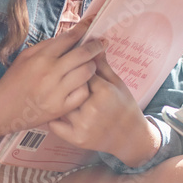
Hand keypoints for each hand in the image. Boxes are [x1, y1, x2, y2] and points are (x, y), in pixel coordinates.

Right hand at [0, 16, 100, 132]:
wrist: (2, 109)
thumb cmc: (14, 80)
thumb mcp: (25, 57)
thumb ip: (47, 46)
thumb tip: (71, 36)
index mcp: (41, 58)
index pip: (69, 38)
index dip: (84, 28)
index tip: (93, 23)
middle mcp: (50, 73)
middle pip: (83, 54)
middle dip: (96, 46)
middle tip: (102, 43)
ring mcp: (57, 91)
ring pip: (87, 72)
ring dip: (92, 66)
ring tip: (91, 64)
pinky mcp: (61, 107)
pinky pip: (84, 92)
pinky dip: (85, 86)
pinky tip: (83, 84)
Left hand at [49, 51, 158, 165]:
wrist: (130, 137)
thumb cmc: (125, 107)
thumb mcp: (118, 84)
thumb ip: (102, 66)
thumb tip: (93, 44)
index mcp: (104, 92)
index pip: (82, 71)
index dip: (77, 67)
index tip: (73, 64)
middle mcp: (92, 108)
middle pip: (69, 86)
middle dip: (65, 81)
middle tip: (61, 78)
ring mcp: (83, 125)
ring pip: (60, 104)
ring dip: (57, 98)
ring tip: (56, 92)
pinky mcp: (76, 138)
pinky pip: (55, 125)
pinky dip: (53, 118)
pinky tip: (55, 111)